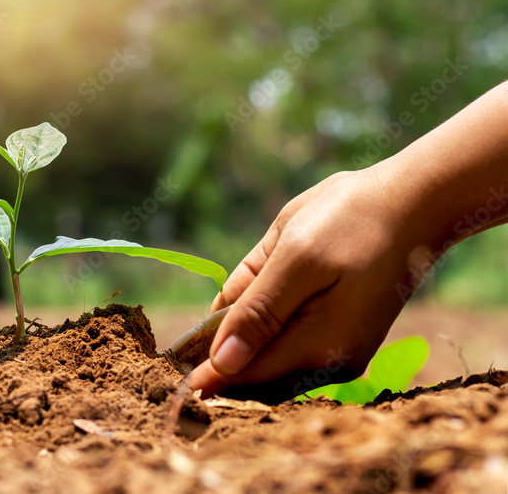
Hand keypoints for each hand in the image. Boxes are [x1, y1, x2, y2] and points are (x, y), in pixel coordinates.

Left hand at [188, 167, 441, 401]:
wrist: (413, 201)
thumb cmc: (352, 221)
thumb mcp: (295, 259)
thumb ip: (257, 313)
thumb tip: (221, 364)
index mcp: (317, 345)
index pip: (244, 375)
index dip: (203, 376)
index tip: (164, 375)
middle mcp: (329, 360)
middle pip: (255, 374)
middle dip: (213, 362)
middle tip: (167, 354)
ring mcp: (337, 350)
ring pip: (267, 360)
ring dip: (232, 346)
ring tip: (191, 338)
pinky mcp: (338, 334)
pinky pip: (285, 343)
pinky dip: (256, 332)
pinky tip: (231, 316)